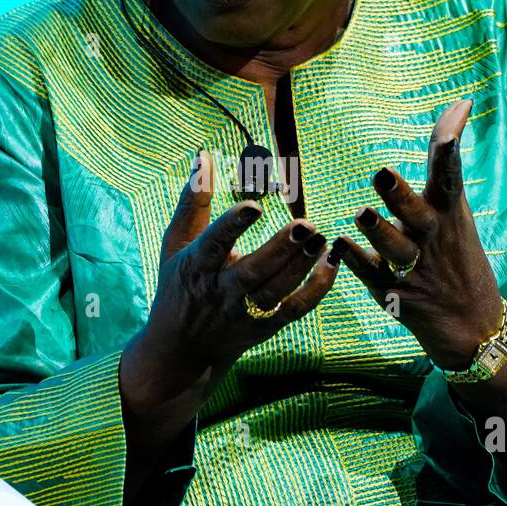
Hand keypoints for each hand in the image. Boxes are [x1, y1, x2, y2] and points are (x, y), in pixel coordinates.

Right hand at [120, 150, 337, 425]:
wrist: (182, 349)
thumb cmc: (179, 285)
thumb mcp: (175, 243)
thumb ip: (192, 201)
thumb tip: (204, 156)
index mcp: (196, 266)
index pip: (214, 244)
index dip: (232, 226)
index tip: (254, 207)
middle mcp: (221, 291)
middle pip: (253, 272)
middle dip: (281, 250)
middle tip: (306, 225)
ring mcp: (244, 312)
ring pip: (277, 291)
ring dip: (302, 266)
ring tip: (322, 238)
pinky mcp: (265, 327)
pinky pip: (296, 309)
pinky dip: (316, 290)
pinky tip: (331, 264)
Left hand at [333, 99, 505, 371]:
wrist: (473, 325)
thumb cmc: (458, 257)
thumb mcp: (457, 212)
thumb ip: (445, 166)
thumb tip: (458, 104)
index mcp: (449, 216)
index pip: (451, 176)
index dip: (450, 145)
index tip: (453, 119)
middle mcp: (432, 239)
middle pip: (416, 214)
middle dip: (400, 196)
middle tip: (382, 175)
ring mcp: (413, 268)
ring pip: (392, 248)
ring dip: (377, 231)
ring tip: (362, 214)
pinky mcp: (393, 293)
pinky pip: (369, 274)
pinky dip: (353, 260)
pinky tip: (336, 247)